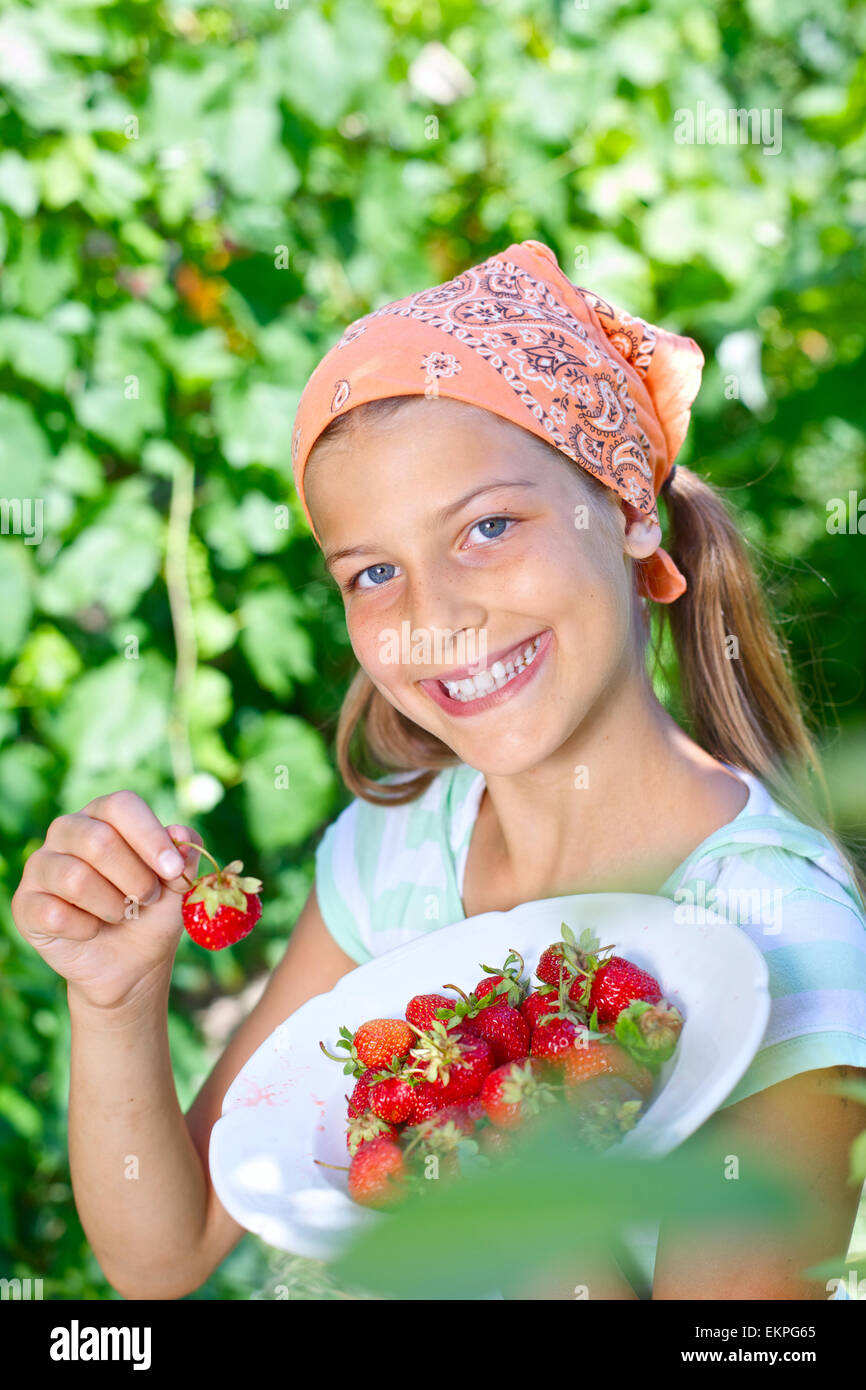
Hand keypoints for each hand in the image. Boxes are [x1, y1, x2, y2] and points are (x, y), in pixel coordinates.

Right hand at [10, 790, 202, 1010]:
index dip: (150, 837)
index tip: (173, 870)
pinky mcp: (25, 903)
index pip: (121, 805)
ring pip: (75, 878)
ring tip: (121, 914)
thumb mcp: (179, 884)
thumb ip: (185, 855)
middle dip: (135, 879)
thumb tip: (179, 834)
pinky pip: (55, 914)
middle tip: (148, 898)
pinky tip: (93, 931)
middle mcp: (67, 831)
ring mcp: (41, 865)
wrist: (130, 964)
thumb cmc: (152, 912)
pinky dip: (86, 929)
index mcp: (104, 815)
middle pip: (98, 841)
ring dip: (112, 906)